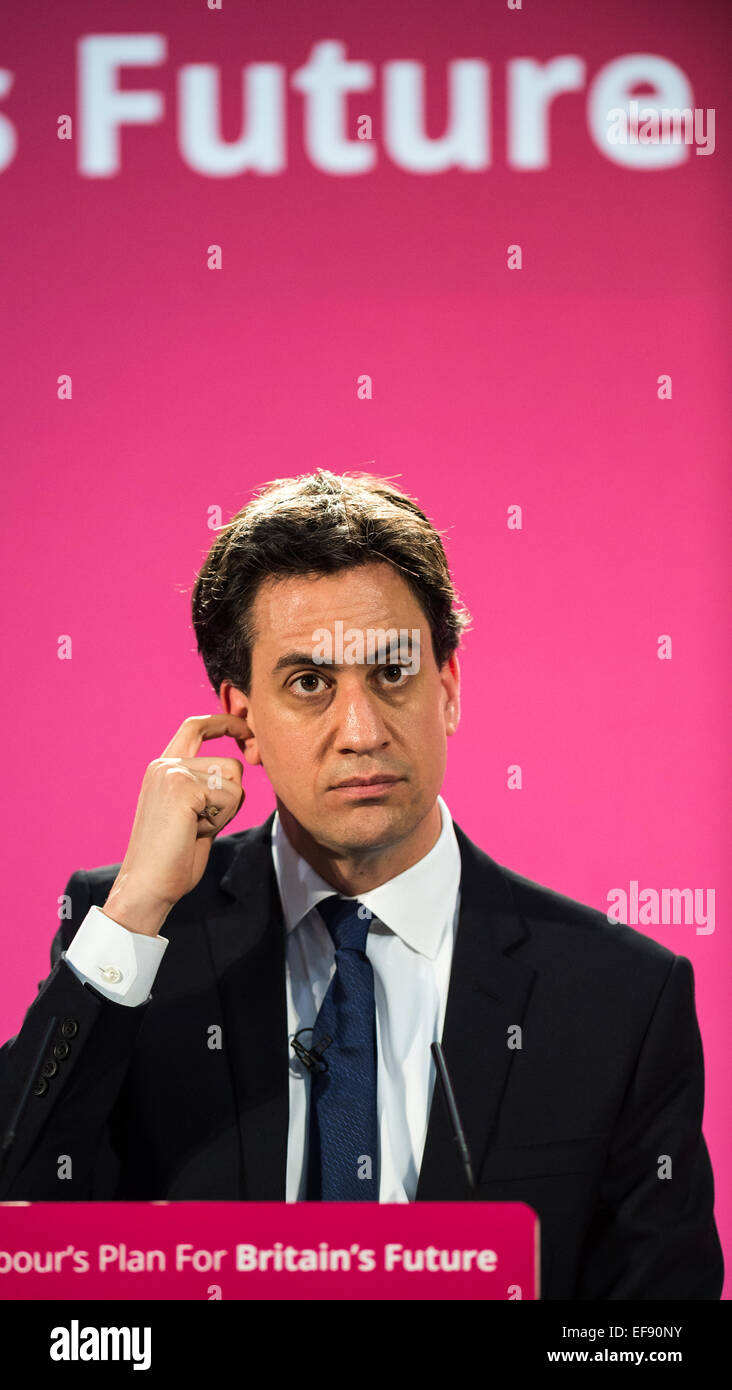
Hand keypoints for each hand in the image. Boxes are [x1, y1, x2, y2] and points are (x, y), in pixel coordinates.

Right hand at [102, 714, 251, 935]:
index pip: (195, 727)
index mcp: (163, 769)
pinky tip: (194, 833)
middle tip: (200, 827)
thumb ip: (211, 789)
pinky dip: (221, 821)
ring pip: (234, 782)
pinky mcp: (183, 786)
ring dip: (226, 812)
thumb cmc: (173, 859)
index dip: (225, 722)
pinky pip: (231, 797)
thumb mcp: (195, 814)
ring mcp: (173, 773)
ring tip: (195, 830)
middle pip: (231, 766)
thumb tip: (241, 767)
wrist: (148, 886)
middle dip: (231, 801)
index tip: (247, 730)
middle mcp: (165, 765)